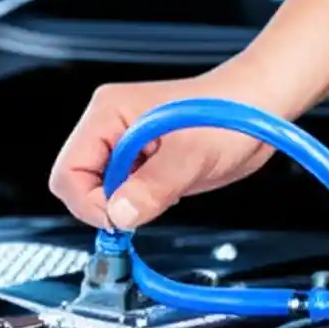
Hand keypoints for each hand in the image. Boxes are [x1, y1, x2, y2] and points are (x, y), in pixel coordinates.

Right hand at [49, 67, 283, 229]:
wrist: (259, 109)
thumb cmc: (229, 114)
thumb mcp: (191, 155)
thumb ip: (152, 186)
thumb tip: (119, 216)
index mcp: (107, 114)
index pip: (69, 173)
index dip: (89, 203)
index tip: (121, 218)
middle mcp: (109, 128)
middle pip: (79, 185)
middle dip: (108, 205)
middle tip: (145, 206)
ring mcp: (124, 146)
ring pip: (101, 193)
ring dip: (128, 204)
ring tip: (164, 189)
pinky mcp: (142, 162)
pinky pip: (124, 194)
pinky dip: (141, 204)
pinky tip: (168, 190)